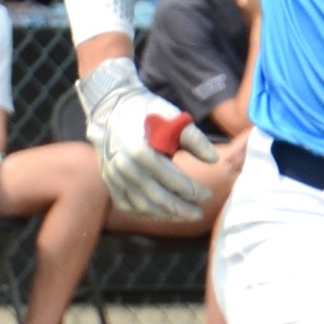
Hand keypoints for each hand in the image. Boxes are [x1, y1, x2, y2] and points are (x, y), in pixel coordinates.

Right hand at [77, 60, 216, 218]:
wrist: (112, 108)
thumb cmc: (147, 112)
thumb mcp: (172, 118)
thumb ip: (194, 138)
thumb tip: (214, 160)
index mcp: (140, 150)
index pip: (171, 179)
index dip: (192, 190)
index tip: (208, 195)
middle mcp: (124, 167)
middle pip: (157, 198)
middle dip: (181, 209)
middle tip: (198, 213)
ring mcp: (114, 176)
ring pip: (142, 206)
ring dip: (166, 215)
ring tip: (185, 215)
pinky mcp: (109, 181)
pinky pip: (128, 205)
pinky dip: (146, 213)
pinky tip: (163, 213)